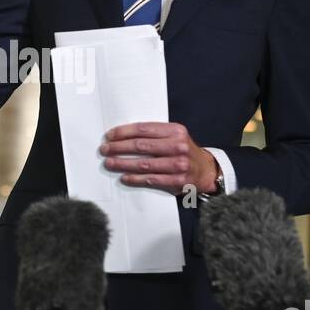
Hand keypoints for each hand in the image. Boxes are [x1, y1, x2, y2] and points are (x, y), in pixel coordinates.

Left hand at [99, 122, 218, 195]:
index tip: (109, 136)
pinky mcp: (177, 180)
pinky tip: (124, 177)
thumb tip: (123, 135)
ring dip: (123, 164)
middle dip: (118, 147)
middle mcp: (178, 146)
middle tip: (104, 149)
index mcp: (175, 131)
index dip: (123, 132)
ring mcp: (178, 164)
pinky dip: (135, 178)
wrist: (205, 170)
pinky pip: (151, 179)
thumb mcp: (174, 136)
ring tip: (109, 163)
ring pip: (144, 164)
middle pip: (141, 145)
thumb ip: (154, 134)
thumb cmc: (183, 151)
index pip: (143, 129)